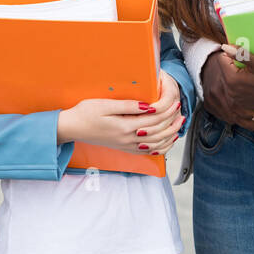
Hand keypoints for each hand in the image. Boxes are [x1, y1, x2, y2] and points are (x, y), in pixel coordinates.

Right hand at [56, 87, 183, 155]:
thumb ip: (128, 106)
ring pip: (155, 145)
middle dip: (172, 123)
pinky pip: (147, 151)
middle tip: (182, 113)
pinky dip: (160, 148)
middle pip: (158, 133)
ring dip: (169, 136)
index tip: (175, 102)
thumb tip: (149, 106)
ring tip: (179, 126)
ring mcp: (126, 146)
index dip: (167, 111)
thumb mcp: (104, 104)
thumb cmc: (85, 113)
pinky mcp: (124, 148)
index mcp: (124, 127)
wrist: (71, 128)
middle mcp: (127, 139)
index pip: (153, 119)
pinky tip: (166, 142)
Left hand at [202, 47, 253, 130]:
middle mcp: (231, 92)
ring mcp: (237, 99)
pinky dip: (241, 83)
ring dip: (237, 72)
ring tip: (253, 73)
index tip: (245, 54)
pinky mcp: (243, 103)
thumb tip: (225, 47)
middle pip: (224, 69)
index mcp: (233, 81)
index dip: (233, 52)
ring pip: (230, 78)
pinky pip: (236, 88)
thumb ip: (241, 55)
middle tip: (251, 64)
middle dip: (234, 63)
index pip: (222, 58)